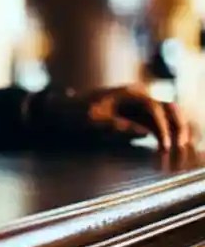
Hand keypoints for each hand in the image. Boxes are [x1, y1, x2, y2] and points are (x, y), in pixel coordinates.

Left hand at [29, 86, 199, 151]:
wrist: (64, 110)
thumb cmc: (75, 113)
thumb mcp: (91, 120)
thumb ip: (116, 125)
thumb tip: (142, 132)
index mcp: (129, 92)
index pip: (154, 107)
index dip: (162, 127)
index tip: (163, 146)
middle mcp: (140, 97)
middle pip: (170, 109)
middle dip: (178, 128)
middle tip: (181, 148)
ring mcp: (141, 107)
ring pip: (169, 118)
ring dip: (176, 134)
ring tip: (179, 154)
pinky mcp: (141, 118)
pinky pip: (161, 127)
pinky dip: (167, 138)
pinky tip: (168, 153)